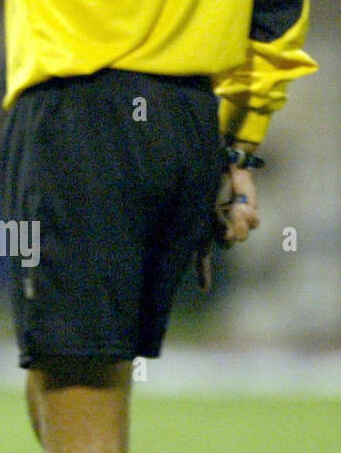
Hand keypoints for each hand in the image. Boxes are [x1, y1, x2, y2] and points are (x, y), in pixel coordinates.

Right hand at [195, 166, 259, 292]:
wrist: (226, 163)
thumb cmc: (206, 180)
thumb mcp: (205, 202)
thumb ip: (217, 223)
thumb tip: (230, 238)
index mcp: (199, 226)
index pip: (199, 254)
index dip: (202, 274)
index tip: (204, 290)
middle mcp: (215, 227)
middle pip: (228, 244)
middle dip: (231, 230)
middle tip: (227, 214)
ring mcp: (233, 221)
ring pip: (243, 235)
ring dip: (240, 220)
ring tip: (235, 205)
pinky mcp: (247, 214)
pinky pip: (254, 223)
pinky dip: (250, 214)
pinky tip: (243, 203)